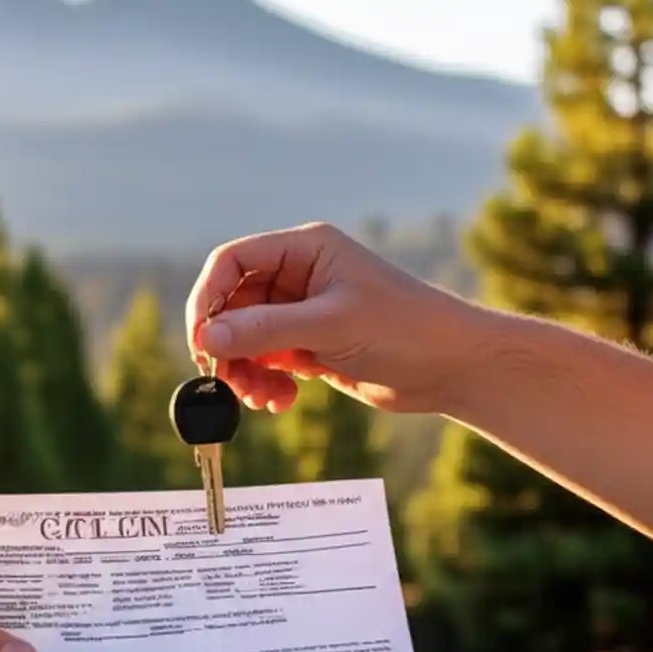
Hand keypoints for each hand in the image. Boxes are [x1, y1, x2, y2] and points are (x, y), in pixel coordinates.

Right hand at [186, 222, 496, 413]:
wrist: (453, 368)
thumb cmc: (404, 330)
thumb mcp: (330, 326)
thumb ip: (266, 331)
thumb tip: (207, 338)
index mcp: (304, 250)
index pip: (233, 262)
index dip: (208, 297)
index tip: (199, 338)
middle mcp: (299, 276)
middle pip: (233, 305)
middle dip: (226, 344)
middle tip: (224, 379)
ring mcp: (303, 313)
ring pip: (246, 339)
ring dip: (243, 371)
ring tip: (259, 399)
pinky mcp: (310, 347)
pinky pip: (266, 362)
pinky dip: (264, 384)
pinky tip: (280, 401)